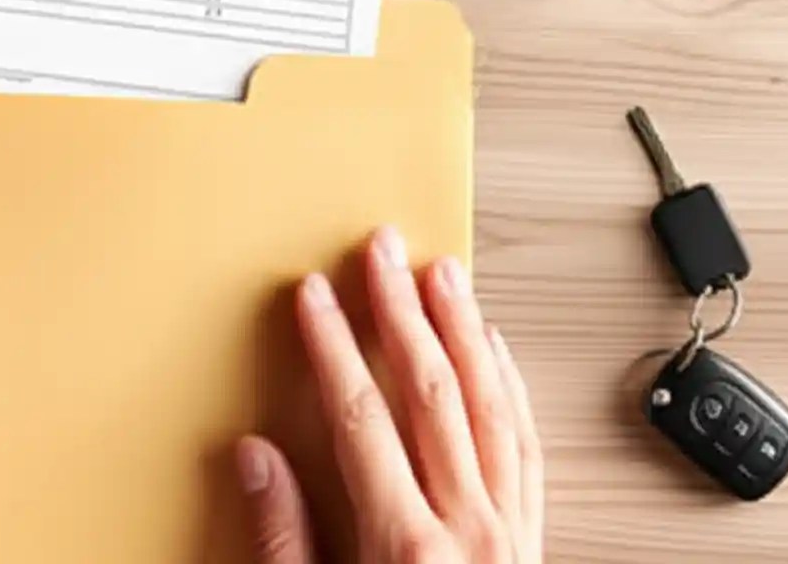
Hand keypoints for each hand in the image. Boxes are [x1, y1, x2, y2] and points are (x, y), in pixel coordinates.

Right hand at [237, 227, 542, 562]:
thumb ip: (283, 539)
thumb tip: (257, 459)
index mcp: (404, 546)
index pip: (360, 416)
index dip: (332, 347)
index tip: (316, 297)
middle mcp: (467, 528)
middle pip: (432, 392)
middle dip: (403, 311)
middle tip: (385, 254)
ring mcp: (508, 531)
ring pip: (489, 406)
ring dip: (463, 331)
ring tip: (445, 276)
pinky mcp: (531, 537)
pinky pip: (525, 445)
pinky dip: (509, 388)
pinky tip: (495, 349)